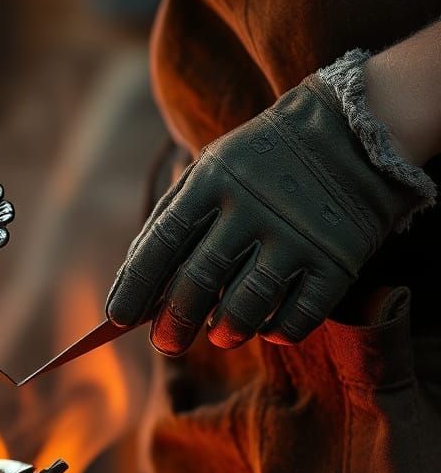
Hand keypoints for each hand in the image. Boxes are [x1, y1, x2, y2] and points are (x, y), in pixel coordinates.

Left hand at [106, 76, 421, 354]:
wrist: (354, 129)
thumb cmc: (262, 161)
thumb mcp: (211, 170)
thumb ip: (174, 221)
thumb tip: (135, 286)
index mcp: (212, 180)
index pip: (162, 241)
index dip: (135, 284)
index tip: (116, 318)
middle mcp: (252, 206)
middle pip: (200, 278)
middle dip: (176, 319)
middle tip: (165, 343)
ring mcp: (297, 233)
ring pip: (248, 304)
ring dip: (227, 330)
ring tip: (220, 336)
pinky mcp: (339, 257)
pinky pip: (301, 313)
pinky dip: (279, 330)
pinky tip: (269, 328)